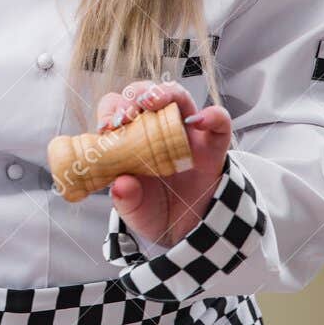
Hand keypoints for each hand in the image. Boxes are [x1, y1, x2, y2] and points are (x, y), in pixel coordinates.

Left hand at [96, 79, 232, 249]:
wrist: (186, 231)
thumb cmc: (154, 210)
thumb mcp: (135, 209)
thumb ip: (127, 198)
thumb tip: (121, 185)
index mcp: (133, 138)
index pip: (119, 110)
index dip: (110, 111)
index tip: (104, 128)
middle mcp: (159, 128)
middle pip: (146, 94)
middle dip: (132, 97)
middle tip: (124, 116)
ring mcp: (187, 132)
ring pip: (179, 97)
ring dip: (164, 93)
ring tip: (152, 102)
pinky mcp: (213, 145)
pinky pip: (219, 122)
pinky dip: (212, 116)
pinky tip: (199, 121)